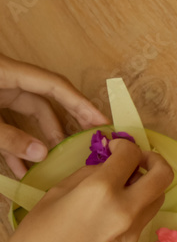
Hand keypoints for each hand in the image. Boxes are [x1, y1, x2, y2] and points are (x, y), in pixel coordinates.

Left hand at [0, 53, 106, 177]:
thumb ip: (9, 138)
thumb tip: (41, 156)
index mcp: (6, 72)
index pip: (55, 86)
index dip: (81, 103)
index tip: (102, 122)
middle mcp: (6, 81)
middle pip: (46, 102)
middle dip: (64, 127)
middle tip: (87, 144)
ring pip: (28, 117)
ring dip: (39, 141)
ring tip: (55, 164)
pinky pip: (9, 125)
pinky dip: (16, 146)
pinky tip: (21, 169)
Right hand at [1, 138, 170, 241]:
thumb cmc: (34, 241)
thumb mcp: (54, 196)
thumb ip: (86, 176)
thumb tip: (106, 165)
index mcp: (100, 191)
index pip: (132, 155)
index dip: (125, 145)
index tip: (117, 146)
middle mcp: (125, 211)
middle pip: (164, 176)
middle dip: (154, 161)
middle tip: (139, 161)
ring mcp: (133, 234)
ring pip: (157, 201)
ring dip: (147, 188)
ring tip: (124, 188)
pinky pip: (141, 224)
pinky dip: (132, 213)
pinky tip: (108, 219)